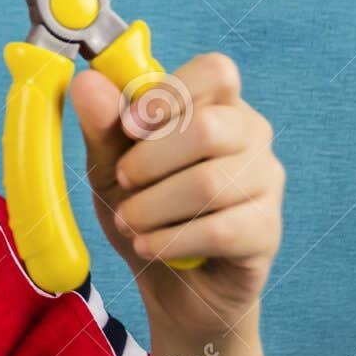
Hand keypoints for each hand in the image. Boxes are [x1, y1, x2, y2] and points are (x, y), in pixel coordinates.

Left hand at [70, 53, 283, 339]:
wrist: (172, 285)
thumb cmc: (147, 209)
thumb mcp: (111, 166)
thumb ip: (103, 125)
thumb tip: (88, 81)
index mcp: (216, 104)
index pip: (214, 71)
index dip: (168, 93)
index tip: (128, 126)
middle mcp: (250, 135)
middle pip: (209, 127)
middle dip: (149, 160)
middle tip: (123, 183)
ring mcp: (266, 182)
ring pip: (209, 183)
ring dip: (152, 207)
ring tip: (128, 222)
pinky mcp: (268, 230)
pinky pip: (220, 230)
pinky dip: (170, 240)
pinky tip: (147, 246)